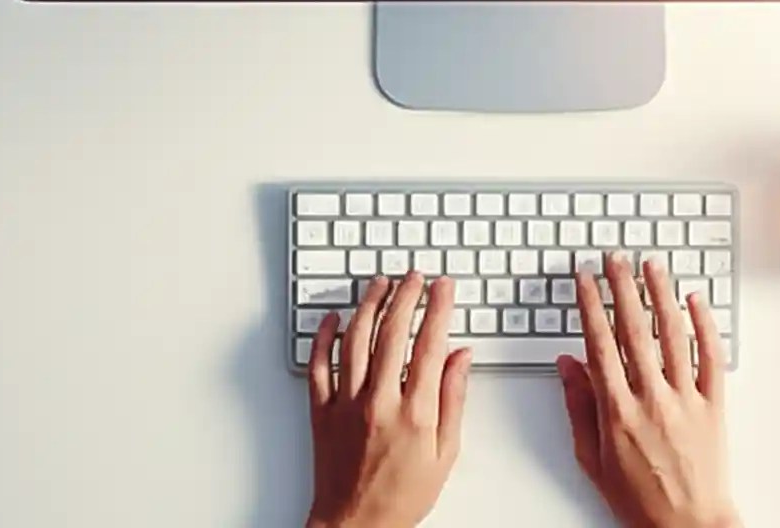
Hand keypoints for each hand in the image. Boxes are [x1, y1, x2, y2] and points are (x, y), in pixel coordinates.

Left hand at [305, 272, 472, 527]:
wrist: (355, 526)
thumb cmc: (401, 497)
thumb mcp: (445, 453)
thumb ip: (453, 400)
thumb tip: (460, 358)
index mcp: (414, 412)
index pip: (429, 345)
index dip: (438, 308)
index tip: (444, 287)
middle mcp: (378, 402)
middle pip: (391, 333)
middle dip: (405, 296)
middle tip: (414, 276)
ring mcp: (346, 404)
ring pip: (355, 340)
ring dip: (369, 305)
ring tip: (380, 284)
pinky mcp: (321, 411)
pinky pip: (319, 365)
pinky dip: (324, 337)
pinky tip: (333, 318)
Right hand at [558, 254, 739, 527]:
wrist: (688, 526)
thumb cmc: (638, 498)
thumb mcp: (592, 457)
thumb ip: (579, 406)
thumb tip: (567, 364)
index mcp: (618, 412)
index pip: (600, 344)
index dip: (590, 305)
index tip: (584, 279)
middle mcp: (652, 400)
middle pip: (634, 330)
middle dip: (622, 288)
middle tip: (614, 259)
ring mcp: (686, 400)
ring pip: (673, 335)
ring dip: (661, 295)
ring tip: (652, 266)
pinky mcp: (714, 405)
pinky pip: (711, 357)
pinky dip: (705, 325)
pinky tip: (696, 301)